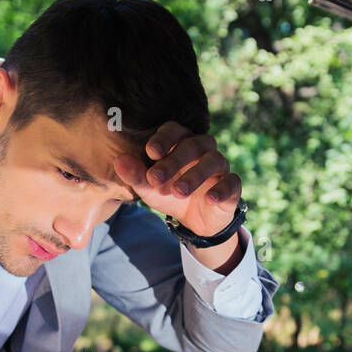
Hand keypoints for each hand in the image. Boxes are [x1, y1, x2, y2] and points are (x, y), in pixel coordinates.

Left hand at [113, 122, 243, 241]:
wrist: (195, 221)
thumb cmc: (170, 194)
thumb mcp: (150, 188)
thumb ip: (136, 175)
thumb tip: (119, 161)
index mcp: (181, 143)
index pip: (175, 130)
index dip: (164, 138)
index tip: (151, 152)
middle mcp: (203, 150)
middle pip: (192, 145)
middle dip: (173, 161)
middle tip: (156, 178)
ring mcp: (220, 166)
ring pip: (213, 160)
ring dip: (195, 175)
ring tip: (179, 191)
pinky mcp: (232, 185)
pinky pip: (232, 182)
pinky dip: (222, 189)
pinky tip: (210, 199)